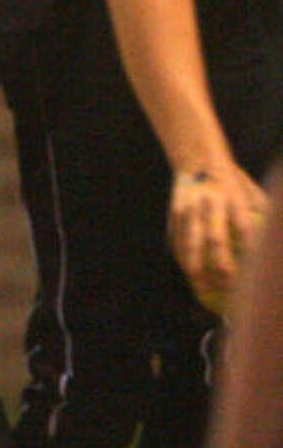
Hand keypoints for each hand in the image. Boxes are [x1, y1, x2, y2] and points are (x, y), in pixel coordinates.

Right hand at [169, 161, 267, 313]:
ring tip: (202, 291)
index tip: (256, 272)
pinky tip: (190, 276)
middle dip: (220, 265)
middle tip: (228, 288)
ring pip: (189, 242)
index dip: (250, 250)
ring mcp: (189, 207)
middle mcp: (209, 202)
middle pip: (214, 238)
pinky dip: (183, 259)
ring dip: (196, 268)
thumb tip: (278, 245)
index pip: (244, 227)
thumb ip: (264, 215)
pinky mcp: (174, 212)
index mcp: (232, 196)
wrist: (196, 156)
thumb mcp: (251, 191)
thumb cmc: (232, 180)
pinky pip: (176, 240)